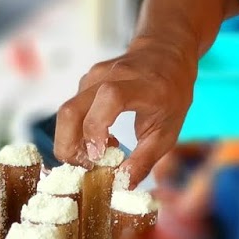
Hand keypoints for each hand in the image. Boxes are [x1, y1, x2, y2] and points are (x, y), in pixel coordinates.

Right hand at [54, 37, 196, 187]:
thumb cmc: (171, 93)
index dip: (97, 128)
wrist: (166, 53)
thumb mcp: (169, 129)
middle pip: (71, 110)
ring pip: (66, 113)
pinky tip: (100, 142)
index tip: (99, 155)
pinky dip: (78, 132)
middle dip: (69, 146)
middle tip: (88, 168)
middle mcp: (111, 76)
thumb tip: (123, 185)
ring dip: (73, 142)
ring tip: (99, 157)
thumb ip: (145, 159)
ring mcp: (94, 76)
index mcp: (141, 85)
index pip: (109, 98)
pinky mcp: (85, 82)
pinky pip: (72, 111)